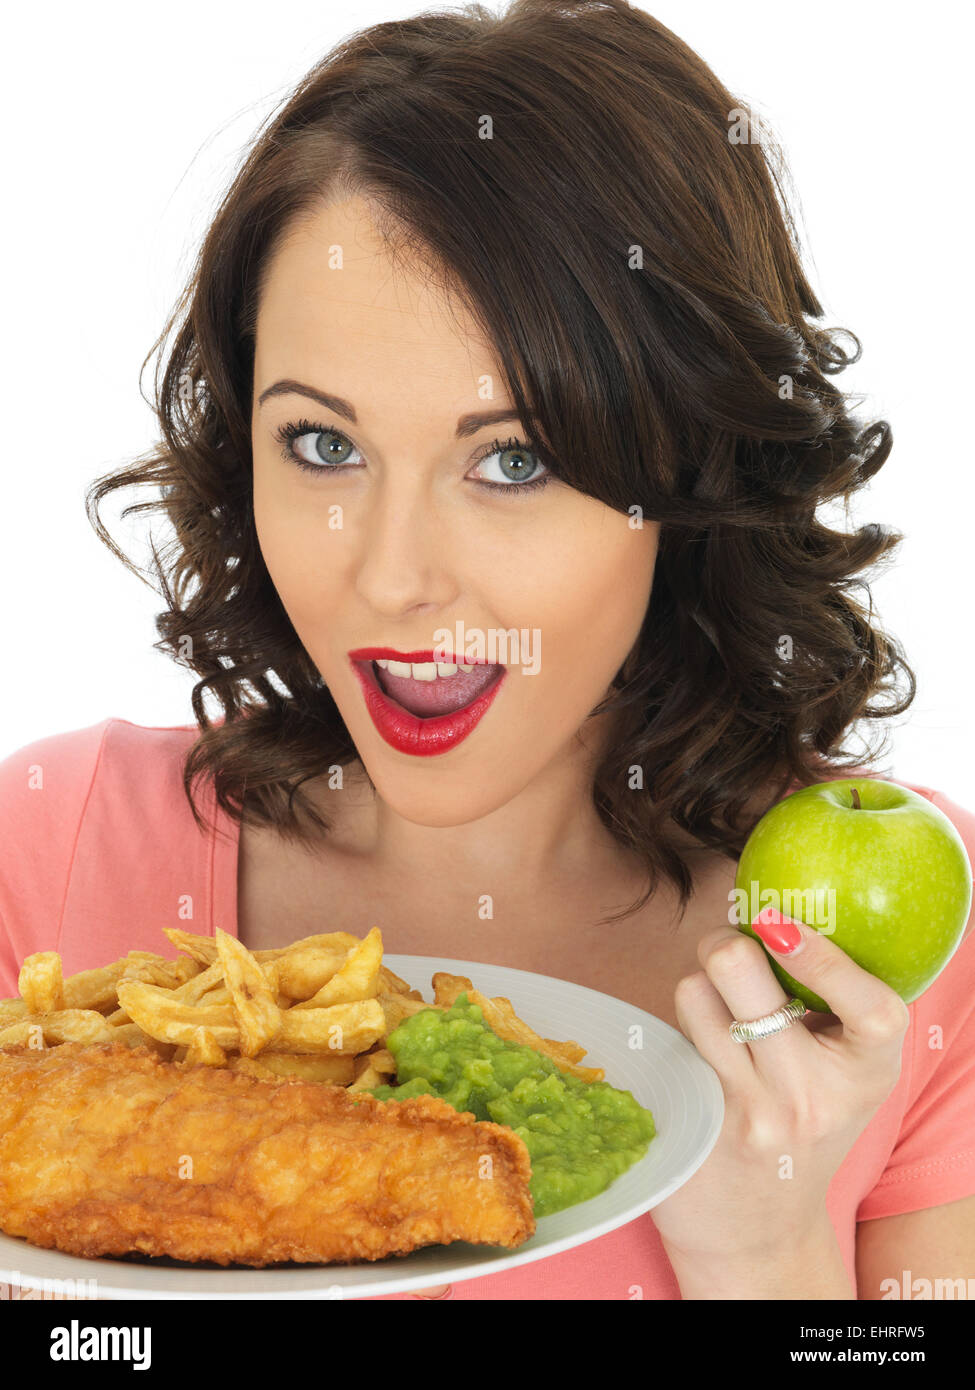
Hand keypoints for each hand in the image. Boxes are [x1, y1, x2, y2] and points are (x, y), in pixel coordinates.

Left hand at [650, 911, 909, 1264]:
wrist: (760, 1232)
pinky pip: (667, 1036)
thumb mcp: (844, 1071)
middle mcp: (810, 1095)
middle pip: (738, 968)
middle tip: (732, 955)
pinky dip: (675, 1031)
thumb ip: (829, 999)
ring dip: (698, 989)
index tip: (781, 923)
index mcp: (868, 1070)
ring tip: (718, 1018)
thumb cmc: (804, 1123)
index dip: (822, 956)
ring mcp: (748, 1113)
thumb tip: (770, 907)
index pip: (871, 1008)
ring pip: (692, 991)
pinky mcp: (693, 1124)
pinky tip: (695, 1060)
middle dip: (726, 943)